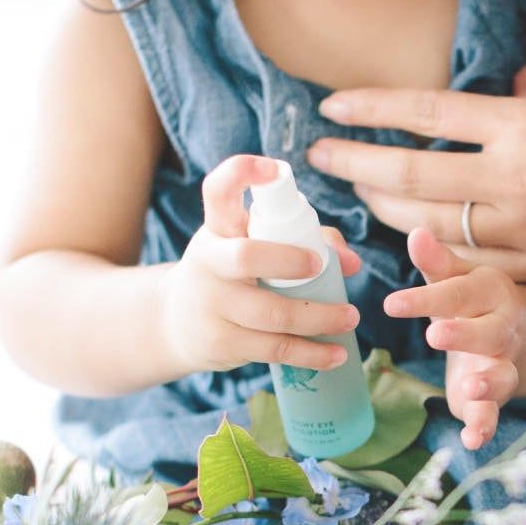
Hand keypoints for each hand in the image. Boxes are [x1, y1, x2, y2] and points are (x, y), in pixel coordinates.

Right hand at [157, 155, 362, 376]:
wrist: (173, 323)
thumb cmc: (232, 271)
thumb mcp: (253, 243)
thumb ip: (308, 238)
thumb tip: (351, 262)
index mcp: (218, 226)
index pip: (218, 190)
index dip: (242, 173)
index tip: (273, 169)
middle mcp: (208, 261)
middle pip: (247, 257)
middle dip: (289, 261)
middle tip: (321, 266)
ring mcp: (211, 305)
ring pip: (270, 312)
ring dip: (319, 316)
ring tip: (350, 317)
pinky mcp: (221, 343)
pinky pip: (273, 349)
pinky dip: (310, 353)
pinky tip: (336, 355)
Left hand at [308, 89, 525, 291]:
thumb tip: (509, 94)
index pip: (425, 111)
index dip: (370, 107)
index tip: (331, 105)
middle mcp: (514, 176)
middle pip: (409, 172)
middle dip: (355, 163)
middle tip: (321, 157)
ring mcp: (525, 228)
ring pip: (429, 222)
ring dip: (384, 206)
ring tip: (357, 192)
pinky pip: (469, 259)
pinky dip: (434, 245)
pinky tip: (415, 237)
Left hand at [385, 228, 525, 449]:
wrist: (515, 332)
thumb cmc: (471, 298)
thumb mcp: (455, 277)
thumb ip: (435, 262)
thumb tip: (416, 232)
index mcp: (491, 291)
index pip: (458, 292)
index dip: (426, 298)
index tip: (390, 304)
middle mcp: (504, 327)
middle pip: (490, 332)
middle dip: (465, 334)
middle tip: (434, 335)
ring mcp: (503, 364)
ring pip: (503, 374)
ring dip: (488, 383)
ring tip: (469, 387)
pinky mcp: (494, 397)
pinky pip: (496, 413)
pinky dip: (485, 426)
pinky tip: (471, 440)